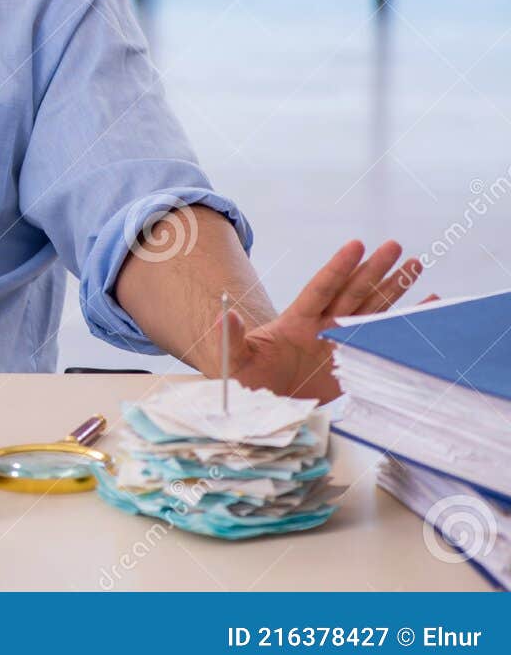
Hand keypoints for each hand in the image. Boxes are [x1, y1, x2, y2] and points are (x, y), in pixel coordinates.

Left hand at [223, 240, 431, 402]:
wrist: (264, 410)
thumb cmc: (247, 383)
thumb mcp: (236, 361)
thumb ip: (233, 339)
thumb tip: (227, 316)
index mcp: (295, 323)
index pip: (320, 289)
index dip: (338, 268)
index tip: (356, 244)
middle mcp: (323, 328)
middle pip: (353, 292)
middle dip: (374, 269)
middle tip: (394, 244)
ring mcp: (341, 344)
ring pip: (372, 309)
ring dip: (393, 288)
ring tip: (414, 263)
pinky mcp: (355, 365)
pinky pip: (384, 339)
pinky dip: (406, 323)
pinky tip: (427, 305)